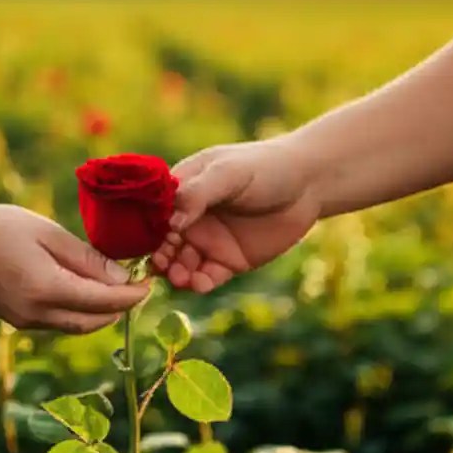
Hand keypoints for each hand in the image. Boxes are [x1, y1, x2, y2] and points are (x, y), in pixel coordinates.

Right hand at [0, 204, 148, 332]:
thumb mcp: (49, 234)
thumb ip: (88, 259)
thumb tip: (124, 277)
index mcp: (49, 290)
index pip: (107, 302)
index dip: (134, 295)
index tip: (151, 282)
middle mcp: (39, 314)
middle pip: (97, 321)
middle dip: (123, 307)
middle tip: (139, 285)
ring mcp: (27, 321)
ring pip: (80, 326)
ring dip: (104, 312)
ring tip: (119, 287)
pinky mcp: (19, 321)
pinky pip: (62, 322)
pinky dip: (83, 312)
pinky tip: (89, 290)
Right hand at [151, 138, 321, 292]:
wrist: (308, 185)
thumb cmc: (265, 168)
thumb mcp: (228, 172)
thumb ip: (197, 193)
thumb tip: (170, 221)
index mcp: (181, 192)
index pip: (152, 214)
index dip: (144, 230)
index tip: (145, 242)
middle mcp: (190, 219)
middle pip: (161, 245)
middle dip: (158, 257)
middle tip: (163, 265)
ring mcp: (209, 242)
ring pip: (181, 265)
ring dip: (176, 274)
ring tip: (182, 277)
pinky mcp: (229, 261)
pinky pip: (207, 278)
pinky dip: (199, 284)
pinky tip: (200, 284)